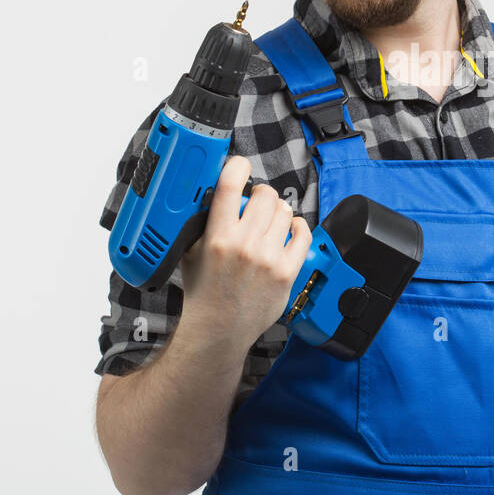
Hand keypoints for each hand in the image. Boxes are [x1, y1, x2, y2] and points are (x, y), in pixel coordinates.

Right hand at [179, 154, 312, 340]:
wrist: (219, 328)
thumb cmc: (204, 290)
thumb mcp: (191, 251)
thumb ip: (201, 222)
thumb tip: (213, 191)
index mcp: (217, 236)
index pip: (230, 186)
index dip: (237, 167)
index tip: (240, 166)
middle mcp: (244, 245)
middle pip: (264, 195)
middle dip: (260, 194)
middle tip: (256, 203)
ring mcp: (269, 258)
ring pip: (284, 211)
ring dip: (278, 211)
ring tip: (269, 221)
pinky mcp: (287, 271)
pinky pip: (302, 232)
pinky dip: (297, 226)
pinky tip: (288, 229)